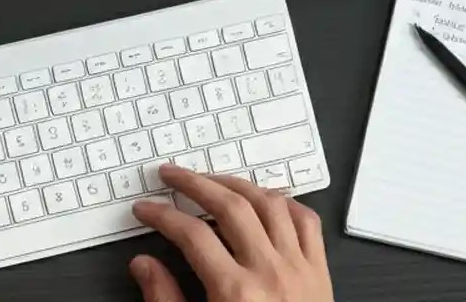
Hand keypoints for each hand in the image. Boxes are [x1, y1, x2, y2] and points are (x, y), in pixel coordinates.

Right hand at [130, 165, 332, 301]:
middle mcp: (270, 274)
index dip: (162, 216)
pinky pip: (306, 222)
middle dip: (195, 183)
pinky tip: (266, 200)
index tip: (146, 210)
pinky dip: (285, 203)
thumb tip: (144, 266)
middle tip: (171, 175)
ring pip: (269, 204)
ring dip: (238, 185)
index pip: (191, 234)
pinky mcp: (320, 275)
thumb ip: (167, 301)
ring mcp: (299, 270)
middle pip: (229, 206)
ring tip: (213, 180)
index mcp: (236, 294)